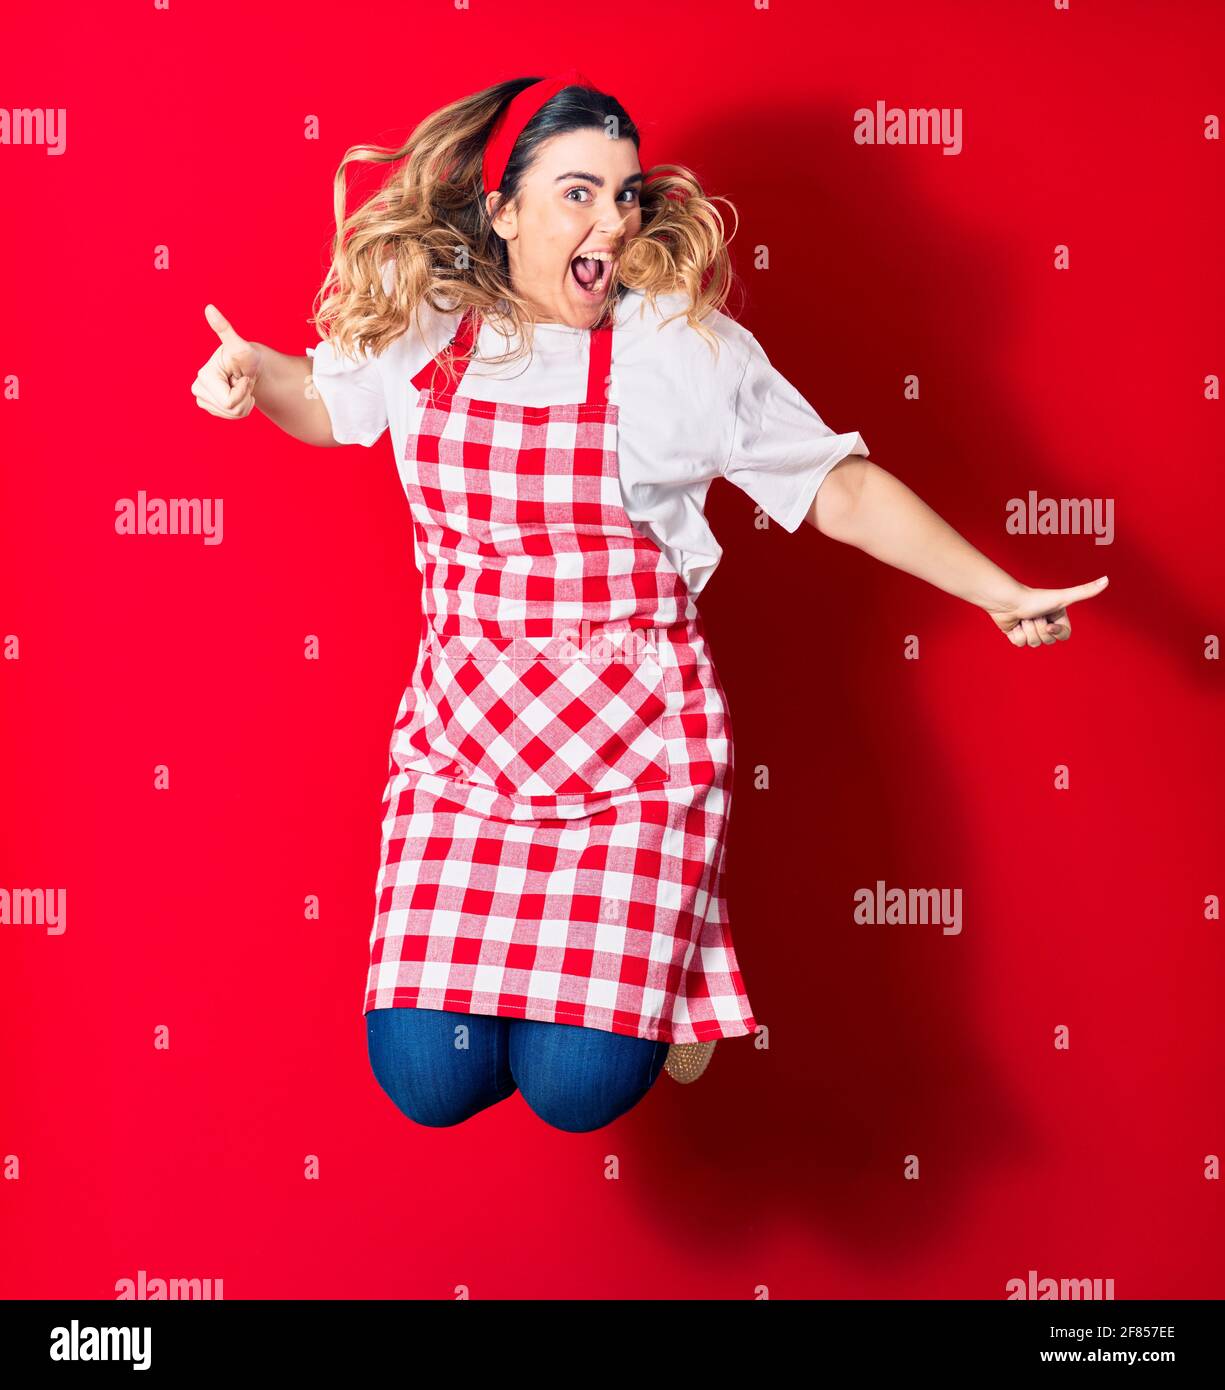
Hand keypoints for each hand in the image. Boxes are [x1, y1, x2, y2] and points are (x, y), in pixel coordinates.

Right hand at [191, 304, 264, 419]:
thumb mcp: (240, 345)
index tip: (242, 376)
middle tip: (243, 381)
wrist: (249, 367)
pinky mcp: (208, 406)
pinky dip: (240, 408)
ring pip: (232, 415)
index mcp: (204, 376)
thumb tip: (209, 307)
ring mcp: (202, 398)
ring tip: (241, 386)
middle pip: (230, 410)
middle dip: (244, 398)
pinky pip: (231, 417)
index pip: (229, 401)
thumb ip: (224, 329)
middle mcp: (198, 388)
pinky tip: (238, 393)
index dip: (243, 391)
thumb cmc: (246, 355)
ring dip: (244, 403)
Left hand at [985, 576, 1108, 647]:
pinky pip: (1019, 643)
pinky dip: (1016, 634)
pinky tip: (1014, 623)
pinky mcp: (1017, 634)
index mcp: (1057, 617)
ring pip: (1033, 643)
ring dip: (1027, 631)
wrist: (1007, 601)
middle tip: (1033, 615)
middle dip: (1039, 629)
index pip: (1064, 636)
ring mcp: (1031, 629)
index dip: (1056, 632)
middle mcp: (1045, 623)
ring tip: (1023, 618)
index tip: (1048, 623)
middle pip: (1047, 641)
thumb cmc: (1034, 598)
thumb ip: (1085, 591)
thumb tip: (1107, 580)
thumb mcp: (1062, 597)